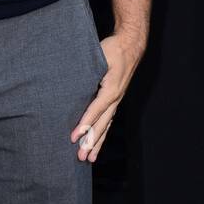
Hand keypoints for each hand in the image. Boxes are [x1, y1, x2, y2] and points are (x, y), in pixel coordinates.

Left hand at [70, 32, 143, 162]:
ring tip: (89, 158)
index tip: (73, 137)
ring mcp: (116, 100)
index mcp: (111, 90)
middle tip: (80, 157)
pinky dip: (102, 134)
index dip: (84, 125)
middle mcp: (115, 98)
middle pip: (101, 124)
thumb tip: (74, 85)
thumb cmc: (113, 50)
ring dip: (97, 142)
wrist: (130, 45)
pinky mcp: (115, 100)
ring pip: (106, 126)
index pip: (95, 111)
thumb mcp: (100, 58)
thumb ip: (90, 72)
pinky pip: (108, 120)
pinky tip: (97, 143)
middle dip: (90, 141)